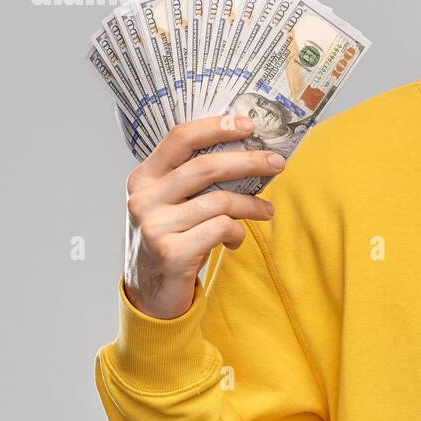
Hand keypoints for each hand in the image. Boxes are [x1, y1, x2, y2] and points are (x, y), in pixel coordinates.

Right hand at [123, 115, 286, 319]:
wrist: (150, 294)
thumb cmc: (171, 239)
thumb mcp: (172, 205)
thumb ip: (194, 180)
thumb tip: (248, 151)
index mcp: (143, 178)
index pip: (180, 138)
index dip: (216, 127)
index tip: (248, 125)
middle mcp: (143, 198)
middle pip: (206, 166)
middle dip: (250, 161)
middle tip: (277, 163)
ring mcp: (154, 226)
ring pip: (220, 200)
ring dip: (252, 205)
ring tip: (266, 211)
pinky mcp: (171, 252)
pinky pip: (221, 229)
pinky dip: (238, 232)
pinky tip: (236, 241)